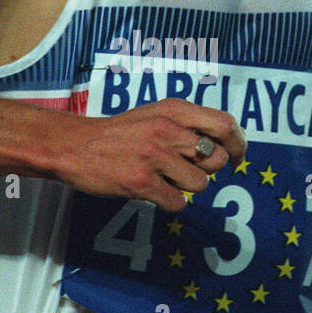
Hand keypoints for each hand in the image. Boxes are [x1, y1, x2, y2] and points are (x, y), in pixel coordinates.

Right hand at [53, 98, 245, 211]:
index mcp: (174, 110)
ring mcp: (154, 156)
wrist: (74, 146)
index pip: (225, 125)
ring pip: (200, 184)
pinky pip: (177, 202)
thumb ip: (186, 125)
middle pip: (215, 159)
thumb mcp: (155, 114)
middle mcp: (167, 129)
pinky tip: (153, 192)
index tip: (236, 158)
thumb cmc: (119, 133)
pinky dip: (169, 203)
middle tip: (188, 170)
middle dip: (207, 171)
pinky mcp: (141, 182)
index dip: (237, 145)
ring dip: (186, 188)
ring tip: (164, 179)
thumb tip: (223, 147)